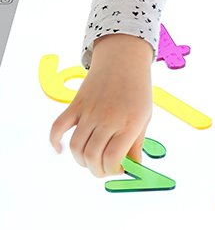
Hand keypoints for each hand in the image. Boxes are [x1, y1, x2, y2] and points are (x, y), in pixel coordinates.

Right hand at [49, 34, 153, 176]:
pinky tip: (60, 150)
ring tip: (91, 159)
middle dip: (97, 170)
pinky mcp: (76, 105)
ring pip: (75, 147)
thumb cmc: (137, 89)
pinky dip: (54, 142)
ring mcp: (90, 111)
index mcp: (129, 122)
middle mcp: (108, 118)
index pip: (113, 158)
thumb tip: (131, 169)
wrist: (124, 59)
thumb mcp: (145, 116)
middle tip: (104, 168)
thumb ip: (136, 143)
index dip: (113, 171)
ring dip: (81, 160)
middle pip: (92, 156)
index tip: (118, 170)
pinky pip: (58, 128)